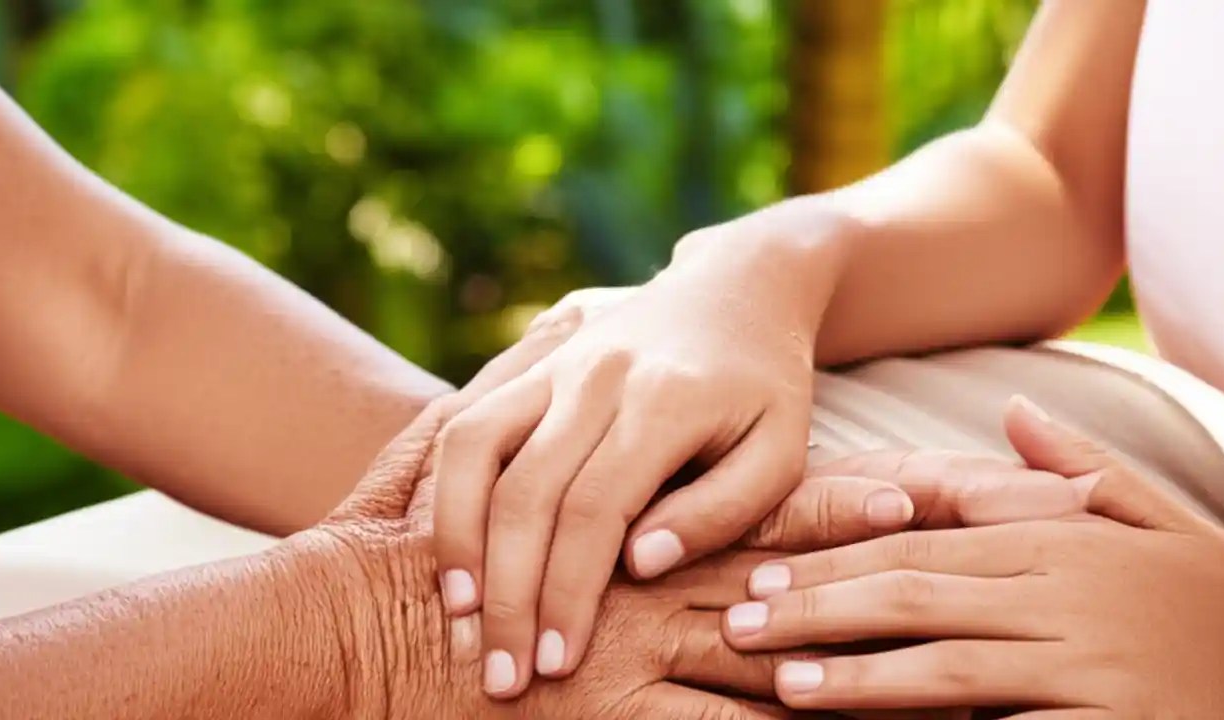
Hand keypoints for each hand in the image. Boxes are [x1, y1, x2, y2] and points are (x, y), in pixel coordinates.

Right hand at [431, 214, 850, 696]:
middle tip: (500, 671)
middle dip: (507, 591)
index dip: (569, 594)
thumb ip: (718, 511)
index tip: (556, 663)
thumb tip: (639, 566)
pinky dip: (446, 485)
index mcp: (663, 401)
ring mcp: (554, 362)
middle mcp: (596, 375)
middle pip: (526, 490)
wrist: (738, 286)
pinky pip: (465, 418)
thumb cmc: (766, 387)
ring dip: (457, 535)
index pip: (596, 511)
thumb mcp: (779, 453)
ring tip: (456, 612)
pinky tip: (445, 544)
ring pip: (476, 446)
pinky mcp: (530, 359)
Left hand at [721, 397, 1223, 715]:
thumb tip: (1014, 410)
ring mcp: (1087, 666)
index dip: (836, 561)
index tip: (767, 576)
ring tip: (779, 680)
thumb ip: (1077, 469)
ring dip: (854, 675)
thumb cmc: (1210, 607)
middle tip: (738, 624)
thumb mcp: (1154, 523)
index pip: (921, 546)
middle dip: (818, 611)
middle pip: (914, 596)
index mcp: (1060, 542)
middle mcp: (1066, 596)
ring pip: (944, 665)